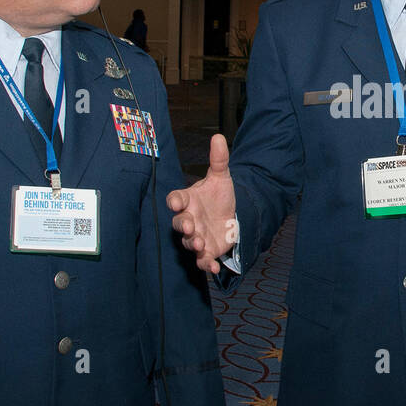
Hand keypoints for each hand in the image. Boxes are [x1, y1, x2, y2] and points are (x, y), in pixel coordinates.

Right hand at [167, 133, 236, 273]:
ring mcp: (196, 236)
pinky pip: (202, 260)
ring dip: (194, 245)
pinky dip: (206, 265)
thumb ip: (218, 160)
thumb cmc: (219, 196)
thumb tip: (218, 136)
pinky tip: (213, 268)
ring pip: (189, 243)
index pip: (176, 199)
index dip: (175, 200)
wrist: (230, 215)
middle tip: (191, 227)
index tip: (176, 201)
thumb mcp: (221, 177)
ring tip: (200, 245)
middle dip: (184, 226)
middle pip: (180, 224)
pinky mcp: (206, 250)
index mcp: (189, 200)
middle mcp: (189, 219)